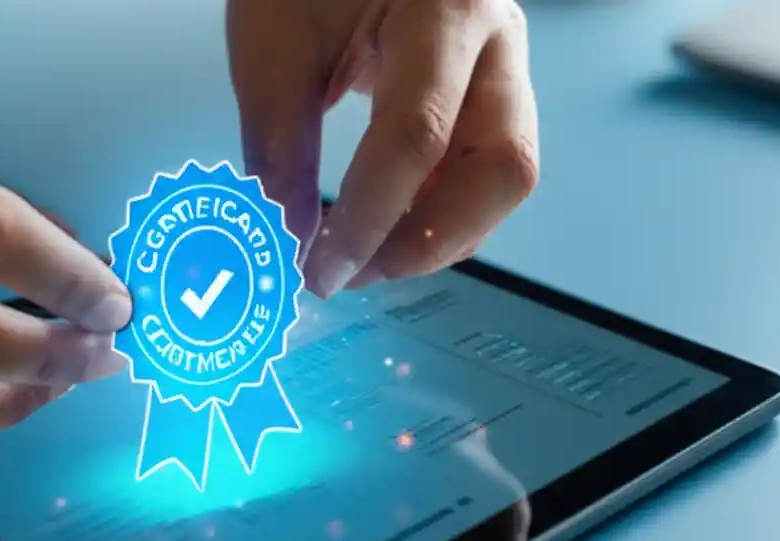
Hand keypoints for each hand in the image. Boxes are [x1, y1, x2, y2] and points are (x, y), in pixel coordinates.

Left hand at [228, 0, 539, 295]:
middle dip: (428, 239)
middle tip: (356, 274)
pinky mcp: (494, 91)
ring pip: (505, 179)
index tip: (320, 271)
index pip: (416, 136)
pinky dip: (442, 212)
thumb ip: (279, 147)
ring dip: (440, 235)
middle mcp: (496, 39)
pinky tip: (390, 229)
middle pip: (501, 168)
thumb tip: (288, 241)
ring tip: (367, 261)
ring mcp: (506, 67)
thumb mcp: (273, 49)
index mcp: (444, 10)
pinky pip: (485, 170)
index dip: (368, 220)